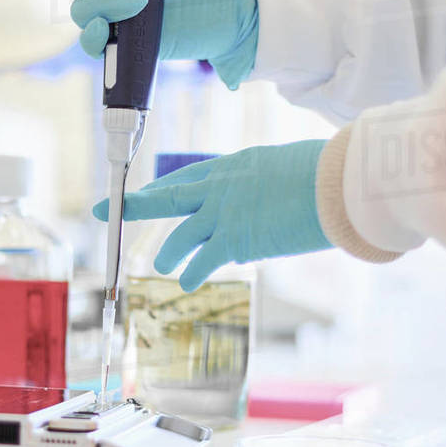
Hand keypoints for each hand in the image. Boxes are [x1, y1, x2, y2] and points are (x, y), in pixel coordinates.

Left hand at [93, 141, 331, 290]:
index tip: (149, 192)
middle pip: (168, 196)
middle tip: (110, 209)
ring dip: (169, 253)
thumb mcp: (287, 168)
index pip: (190, 176)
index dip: (166, 187)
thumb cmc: (326, 172)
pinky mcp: (233, 239)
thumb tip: (262, 210)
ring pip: (180, 235)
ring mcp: (223, 213)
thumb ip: (264, 187)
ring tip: (162, 266)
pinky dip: (192, 272)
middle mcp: (220, 185)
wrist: (336, 182)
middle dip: (137, 204)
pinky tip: (186, 283)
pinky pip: (202, 260)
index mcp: (233, 164)